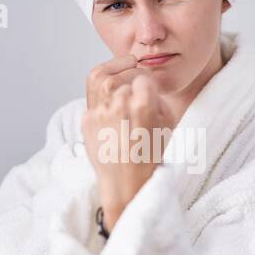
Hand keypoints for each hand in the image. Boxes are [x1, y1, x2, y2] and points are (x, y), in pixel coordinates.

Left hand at [81, 57, 173, 231]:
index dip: (147, 78)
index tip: (148, 82)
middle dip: (130, 72)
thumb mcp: (167, 125)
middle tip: (135, 75)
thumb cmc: (150, 157)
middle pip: (122, 74)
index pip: (143, 76)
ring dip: (112, 70)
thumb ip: (157, 98)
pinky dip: (101, 88)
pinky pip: (91, 95)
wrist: (126, 184)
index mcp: (142, 106)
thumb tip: (145, 82)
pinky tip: (110, 90)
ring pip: (100, 76)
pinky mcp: (86, 120)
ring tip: (121, 71)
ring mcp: (99, 112)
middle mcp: (118, 106)